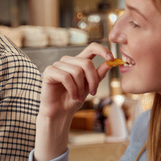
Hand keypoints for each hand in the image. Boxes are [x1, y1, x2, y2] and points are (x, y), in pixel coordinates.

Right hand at [35, 43, 113, 160]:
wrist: (60, 113)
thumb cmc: (73, 99)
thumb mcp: (89, 87)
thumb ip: (98, 75)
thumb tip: (110, 63)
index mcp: (78, 62)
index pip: (91, 48)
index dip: (102, 50)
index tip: (111, 58)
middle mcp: (67, 61)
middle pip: (86, 63)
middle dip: (93, 80)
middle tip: (93, 93)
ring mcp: (57, 65)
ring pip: (77, 71)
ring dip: (81, 88)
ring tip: (79, 97)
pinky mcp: (49, 72)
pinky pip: (66, 77)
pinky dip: (72, 89)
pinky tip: (73, 96)